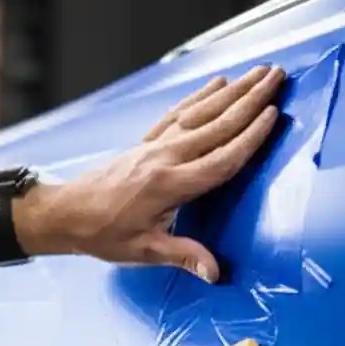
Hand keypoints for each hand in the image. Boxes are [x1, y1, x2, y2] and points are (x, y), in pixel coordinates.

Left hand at [20, 65, 285, 282]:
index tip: (273, 115)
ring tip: (258, 72)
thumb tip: (215, 272)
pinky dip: (200, 96)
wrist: (67, 213)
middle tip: (277, 77)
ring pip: (202, 112)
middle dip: (251, 100)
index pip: (221, 159)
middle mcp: (165, 158)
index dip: (250, 137)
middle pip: (218, 125)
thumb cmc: (104, 234)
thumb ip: (183, 256)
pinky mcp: (147, 141)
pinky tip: (218, 84)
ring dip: (233, 90)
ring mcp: (156, 145)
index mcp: (170, 185)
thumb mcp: (143, 251)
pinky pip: (179, 112)